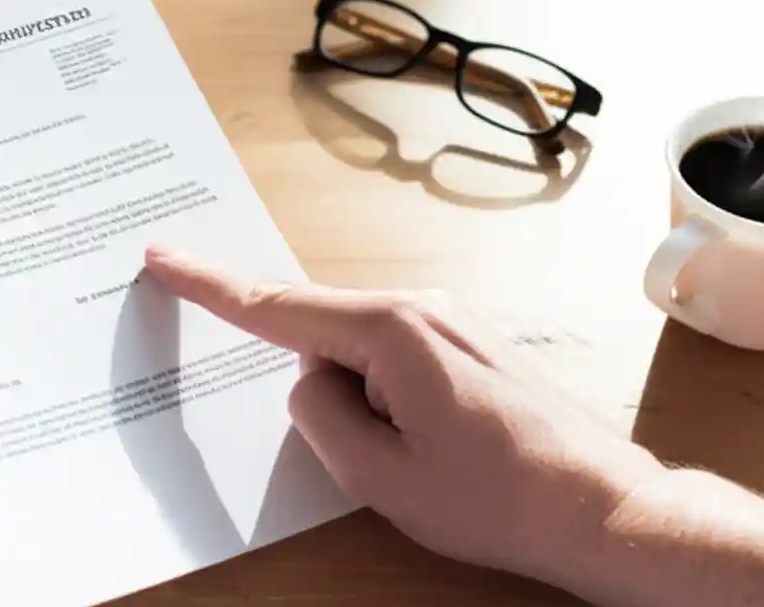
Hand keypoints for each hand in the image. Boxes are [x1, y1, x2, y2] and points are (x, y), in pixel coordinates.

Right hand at [143, 246, 667, 587]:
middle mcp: (421, 308)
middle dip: (324, 396)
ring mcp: (450, 322)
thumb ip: (315, 414)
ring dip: (363, 409)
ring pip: (360, 356)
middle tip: (377, 455)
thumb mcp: (376, 475)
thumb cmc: (495, 498)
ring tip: (424, 465)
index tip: (163, 255)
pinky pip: (394, 360)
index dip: (209, 284)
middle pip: (321, 335)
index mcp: (391, 331)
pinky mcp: (466, 345)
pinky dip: (385, 399)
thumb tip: (310, 379)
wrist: (600, 507)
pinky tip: (428, 448)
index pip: (275, 306)